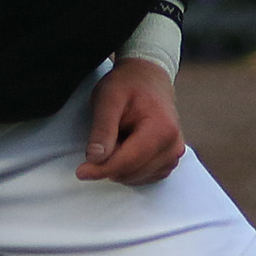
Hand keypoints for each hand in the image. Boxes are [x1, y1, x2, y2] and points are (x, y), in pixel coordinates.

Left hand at [76, 57, 185, 184]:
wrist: (147, 77)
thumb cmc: (127, 85)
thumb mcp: (107, 99)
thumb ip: (102, 129)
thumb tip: (95, 159)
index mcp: (162, 130)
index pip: (128, 162)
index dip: (101, 169)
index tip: (81, 171)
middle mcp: (173, 146)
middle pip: (131, 172)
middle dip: (109, 164)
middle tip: (101, 139)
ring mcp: (173, 155)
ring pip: (136, 177)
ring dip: (119, 165)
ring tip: (117, 136)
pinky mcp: (169, 160)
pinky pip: (143, 176)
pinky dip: (128, 167)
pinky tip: (125, 145)